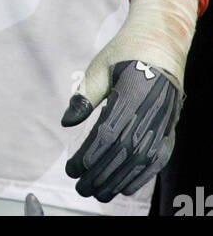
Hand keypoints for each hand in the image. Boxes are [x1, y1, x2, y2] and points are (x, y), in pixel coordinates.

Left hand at [61, 0, 196, 200]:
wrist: (162, 43)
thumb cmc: (125, 52)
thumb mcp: (101, 66)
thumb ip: (84, 94)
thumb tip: (66, 122)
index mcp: (131, 94)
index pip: (106, 135)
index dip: (88, 156)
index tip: (71, 168)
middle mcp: (150, 112)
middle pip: (122, 153)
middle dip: (98, 174)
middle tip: (79, 187)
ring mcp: (163, 122)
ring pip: (139, 161)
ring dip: (117, 180)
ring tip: (97, 192)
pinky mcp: (169, 128)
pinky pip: (158, 160)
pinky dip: (142, 176)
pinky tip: (125, 188)